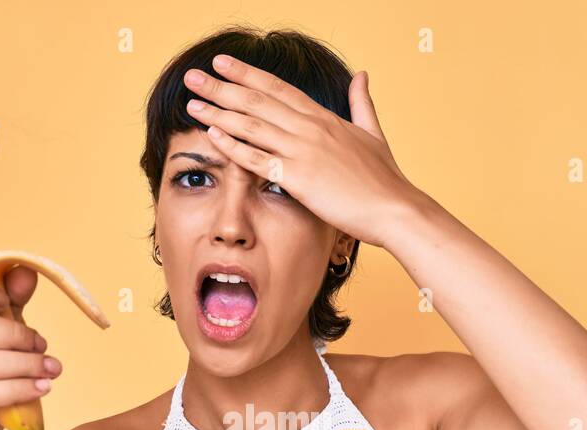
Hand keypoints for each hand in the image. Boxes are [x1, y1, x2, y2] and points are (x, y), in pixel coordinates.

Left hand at [183, 55, 418, 248]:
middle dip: (222, 86)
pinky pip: (258, 159)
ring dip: (219, 112)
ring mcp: (303, 151)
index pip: (279, 89)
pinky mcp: (299, 178)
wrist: (394, 208)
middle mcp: (310, 128)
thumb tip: (361, 75)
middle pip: (258, 101)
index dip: (248, 74)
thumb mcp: (373, 133)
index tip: (223, 63)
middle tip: (193, 76)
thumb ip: (362, 102)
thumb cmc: (385, 179)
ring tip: (192, 103)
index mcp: (325, 117)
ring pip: (253, 125)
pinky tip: (211, 136)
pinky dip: (233, 146)